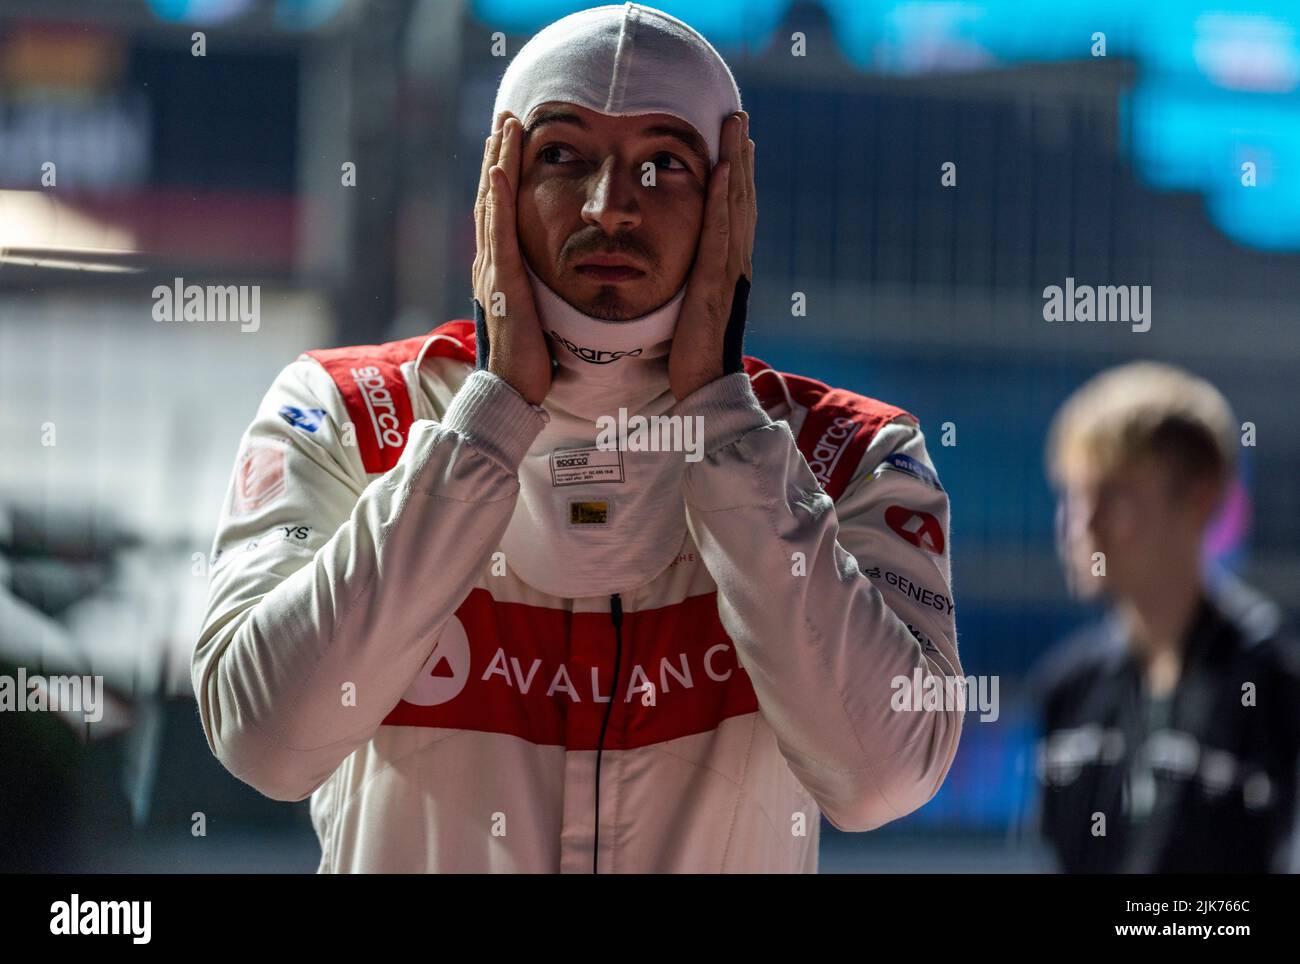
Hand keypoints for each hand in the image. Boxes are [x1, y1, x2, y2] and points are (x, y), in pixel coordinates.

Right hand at [473, 110, 551, 405]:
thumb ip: (543, 287)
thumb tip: (560, 274)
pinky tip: (498, 172)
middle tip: (506, 118)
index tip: (515, 141)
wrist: (516, 389)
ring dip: (498, 164)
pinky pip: (498, 233)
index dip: (507, 173)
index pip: (503, 210)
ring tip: (503, 128)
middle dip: (499, 156)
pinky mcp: (501, 282)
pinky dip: (496, 199)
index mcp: (501, 268)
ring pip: (493, 206)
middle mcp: (491, 263)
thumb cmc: (534, 357)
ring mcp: (492, 270)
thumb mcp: (541, 310)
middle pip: (494, 198)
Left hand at [668, 111, 755, 400]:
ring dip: (737, 164)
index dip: (734, 174)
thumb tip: (680, 268)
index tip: (732, 141)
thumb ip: (689, 283)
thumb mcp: (688, 308)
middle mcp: (734, 263)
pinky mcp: (716, 281)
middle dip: (740, 156)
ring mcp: (729, 271)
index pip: (732, 211)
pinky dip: (725, 199)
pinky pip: (721, 232)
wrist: (705, 388)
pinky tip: (723, 171)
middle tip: (738, 117)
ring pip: (736, 206)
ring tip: (736, 127)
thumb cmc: (691, 355)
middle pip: (739, 198)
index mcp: (725, 268)